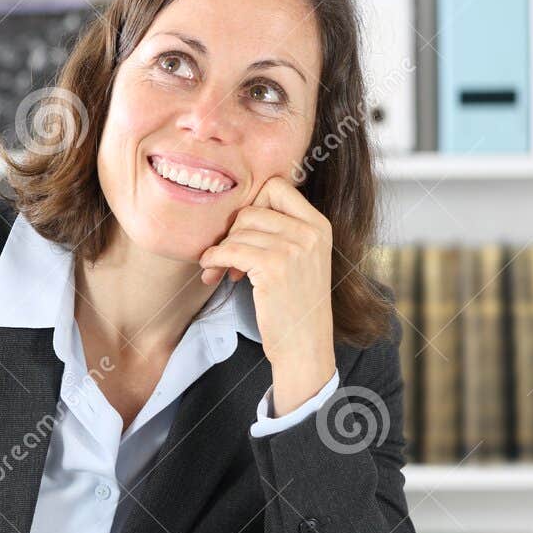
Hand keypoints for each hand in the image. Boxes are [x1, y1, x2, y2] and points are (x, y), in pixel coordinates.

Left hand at [197, 175, 334, 413]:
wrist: (304, 346)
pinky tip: (212, 272)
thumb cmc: (295, 304)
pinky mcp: (274, 267)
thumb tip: (239, 210)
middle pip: (251, 209)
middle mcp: (310, 232)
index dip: (253, 203)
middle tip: (227, 256)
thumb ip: (282, 230)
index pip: (277, 186)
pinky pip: (229, 249)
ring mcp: (294, 249)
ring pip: (238, 230)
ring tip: (220, 271)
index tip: (244, 229)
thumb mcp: (301, 259)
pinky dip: (213, 259)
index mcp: (319, 225)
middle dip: (231, 232)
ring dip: (220, 250)